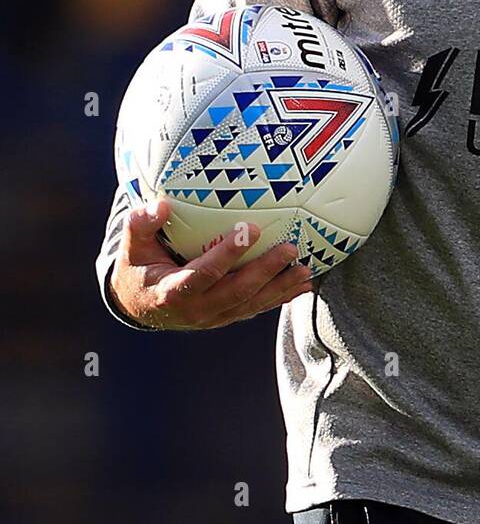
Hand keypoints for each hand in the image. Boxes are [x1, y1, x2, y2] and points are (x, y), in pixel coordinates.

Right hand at [108, 198, 312, 329]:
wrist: (139, 308)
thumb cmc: (138, 269)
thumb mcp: (131, 248)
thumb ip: (141, 225)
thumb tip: (160, 205)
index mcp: (172, 291)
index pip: (203, 274)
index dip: (228, 253)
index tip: (251, 229)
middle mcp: (196, 309)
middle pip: (236, 292)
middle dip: (265, 271)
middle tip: (289, 249)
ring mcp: (213, 317)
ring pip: (250, 304)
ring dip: (280, 288)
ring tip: (305, 270)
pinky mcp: (226, 317)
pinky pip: (255, 308)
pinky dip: (280, 298)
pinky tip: (302, 286)